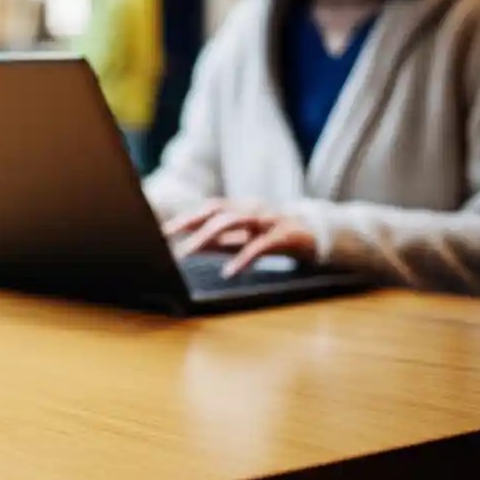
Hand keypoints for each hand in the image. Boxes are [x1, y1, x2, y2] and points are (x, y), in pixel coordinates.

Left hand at [164, 200, 318, 277]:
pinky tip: (229, 272)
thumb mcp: (240, 240)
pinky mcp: (284, 234)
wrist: (316, 237)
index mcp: (240, 207)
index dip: (186, 217)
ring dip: (208, 236)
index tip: (163, 232)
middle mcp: (252, 208)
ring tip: (189, 253)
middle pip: (217, 210)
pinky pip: (260, 245)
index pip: (209, 207)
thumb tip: (185, 247)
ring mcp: (268, 219)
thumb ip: (215, 242)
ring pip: (235, 220)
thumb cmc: (271, 238)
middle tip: (170, 242)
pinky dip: (242, 258)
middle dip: (191, 224)